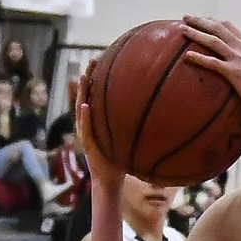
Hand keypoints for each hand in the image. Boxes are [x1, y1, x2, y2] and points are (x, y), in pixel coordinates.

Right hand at [74, 60, 124, 186]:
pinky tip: (86, 105)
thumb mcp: (128, 139)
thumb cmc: (122, 159)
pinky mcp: (88, 144)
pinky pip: (86, 129)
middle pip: (85, 97)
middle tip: (91, 61)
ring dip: (81, 93)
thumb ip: (135, 127)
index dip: (97, 79)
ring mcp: (86, 133)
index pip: (96, 96)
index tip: (102, 61)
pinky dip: (85, 117)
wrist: (111, 179)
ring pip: (81, 109)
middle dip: (87, 79)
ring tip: (83, 77)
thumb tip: (160, 114)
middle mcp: (89, 124)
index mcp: (97, 121)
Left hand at [180, 16, 240, 116]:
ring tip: (182, 29)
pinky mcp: (234, 72)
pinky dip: (199, 57)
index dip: (211, 19)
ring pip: (213, 41)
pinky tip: (187, 55)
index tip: (199, 18)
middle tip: (185, 17)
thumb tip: (231, 56)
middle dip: (200, 21)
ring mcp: (239, 59)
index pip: (227, 25)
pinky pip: (213, 62)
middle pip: (218, 28)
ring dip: (196, 33)